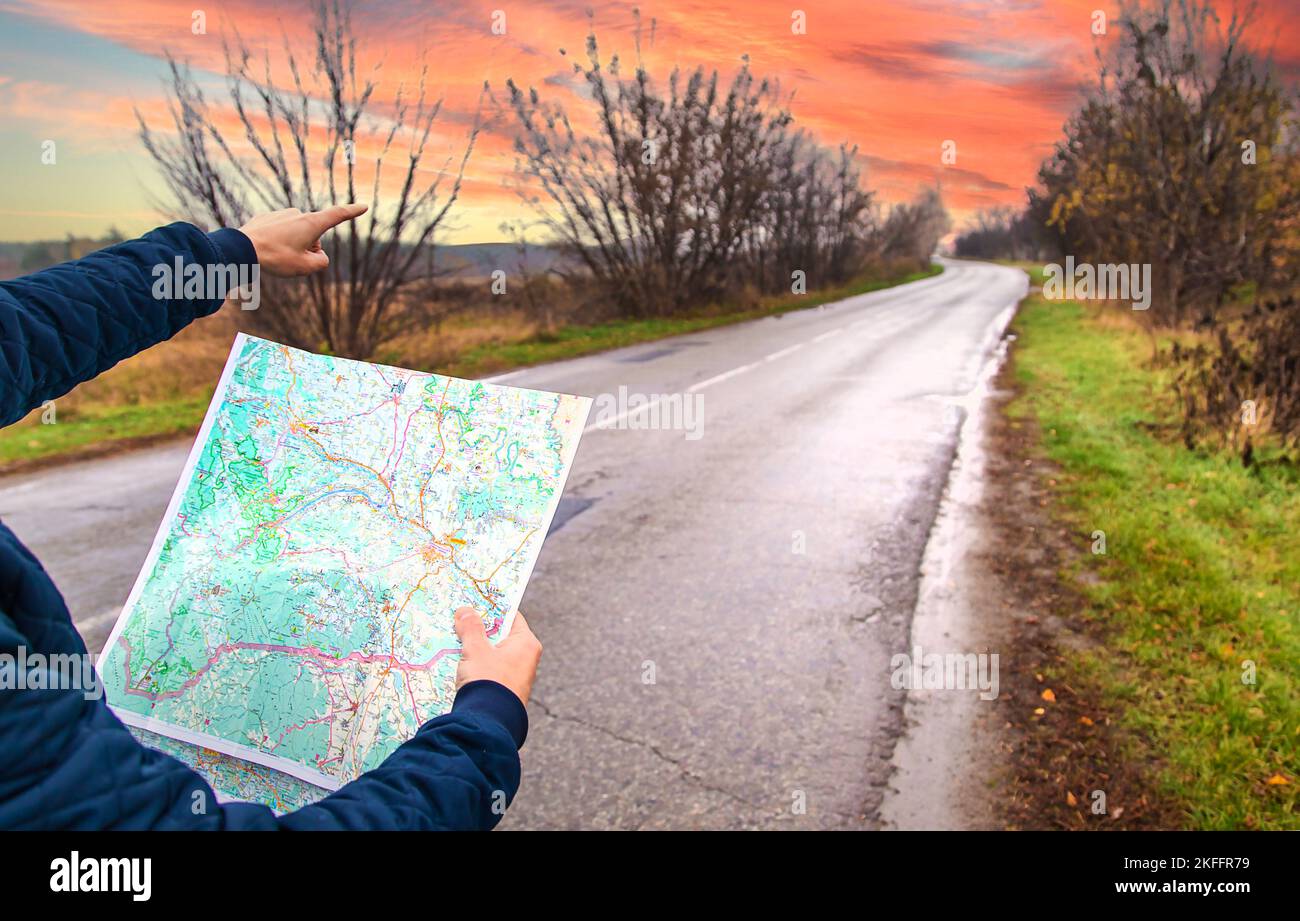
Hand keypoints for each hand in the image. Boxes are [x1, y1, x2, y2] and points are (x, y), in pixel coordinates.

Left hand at [239, 204, 366, 276]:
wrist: (241, 248)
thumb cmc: (275, 258)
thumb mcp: (305, 268)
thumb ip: (321, 262)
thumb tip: (318, 255)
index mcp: (311, 223)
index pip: (338, 215)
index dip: (352, 211)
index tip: (363, 206)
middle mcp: (298, 214)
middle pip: (314, 236)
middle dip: (309, 249)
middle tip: (292, 262)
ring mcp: (281, 214)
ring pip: (296, 235)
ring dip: (293, 246)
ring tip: (276, 257)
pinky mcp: (267, 218)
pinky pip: (280, 232)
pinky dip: (277, 242)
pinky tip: (264, 250)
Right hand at [454, 607, 541, 705]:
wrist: (488, 723)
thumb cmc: (487, 680)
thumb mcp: (475, 649)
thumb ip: (470, 628)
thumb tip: (465, 611)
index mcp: (527, 643)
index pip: (510, 617)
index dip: (492, 610)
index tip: (474, 604)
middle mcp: (527, 658)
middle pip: (501, 636)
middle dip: (480, 630)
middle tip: (460, 622)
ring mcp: (517, 676)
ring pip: (494, 654)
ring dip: (476, 649)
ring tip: (455, 642)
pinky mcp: (506, 691)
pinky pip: (491, 671)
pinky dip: (478, 666)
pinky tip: (460, 665)